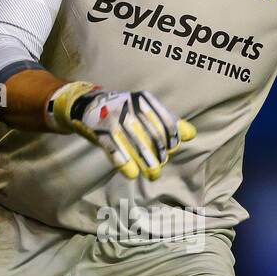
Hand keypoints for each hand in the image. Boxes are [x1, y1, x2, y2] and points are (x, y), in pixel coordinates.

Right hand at [46, 82, 195, 179]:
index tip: (172, 149)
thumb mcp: (144, 109)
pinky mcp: (100, 131)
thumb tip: (190, 134)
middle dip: (160, 154)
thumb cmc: (121, 110)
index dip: (172, 138)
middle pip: (153, 136)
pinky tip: (132, 174)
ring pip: (136, 146)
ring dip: (147, 163)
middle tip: (160, 164)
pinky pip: (114, 150)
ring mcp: (114, 119)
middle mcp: (130, 107)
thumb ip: (167, 120)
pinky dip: (124, 163)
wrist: (86, 103)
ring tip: (153, 174)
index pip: (166, 122)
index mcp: (144, 100)